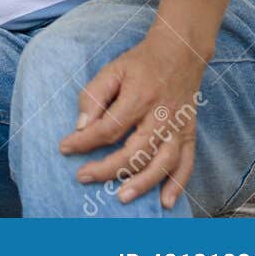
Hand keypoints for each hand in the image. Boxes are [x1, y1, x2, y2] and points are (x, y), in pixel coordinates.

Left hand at [58, 32, 210, 210]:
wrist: (180, 52)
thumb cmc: (141, 62)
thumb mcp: (112, 69)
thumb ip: (94, 96)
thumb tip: (81, 126)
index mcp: (139, 97)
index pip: (109, 128)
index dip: (84, 141)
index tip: (65, 147)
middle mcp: (162, 116)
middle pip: (135, 151)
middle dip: (108, 168)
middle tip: (83, 176)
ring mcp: (178, 127)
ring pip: (163, 162)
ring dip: (143, 183)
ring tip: (121, 197)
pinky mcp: (189, 133)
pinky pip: (187, 163)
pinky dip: (178, 184)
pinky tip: (165, 203)